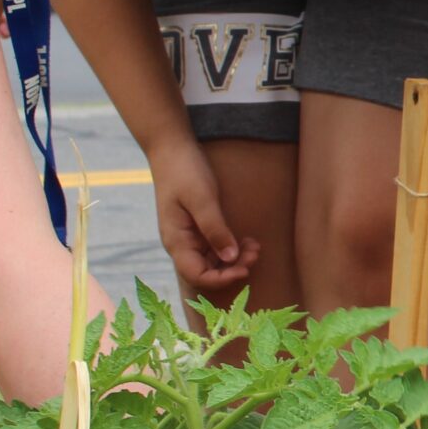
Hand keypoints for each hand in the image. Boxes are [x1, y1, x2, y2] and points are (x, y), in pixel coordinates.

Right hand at [148, 136, 256, 298]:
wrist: (172, 149)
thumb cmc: (185, 171)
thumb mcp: (202, 199)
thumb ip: (215, 229)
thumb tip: (231, 258)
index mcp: (176, 240)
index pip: (196, 275)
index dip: (220, 279)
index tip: (244, 270)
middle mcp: (182, 243)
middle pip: (207, 271)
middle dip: (233, 268)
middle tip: (255, 253)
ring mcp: (190, 236)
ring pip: (214, 261)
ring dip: (236, 259)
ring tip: (255, 246)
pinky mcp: (199, 227)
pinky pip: (217, 247)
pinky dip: (233, 247)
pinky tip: (248, 240)